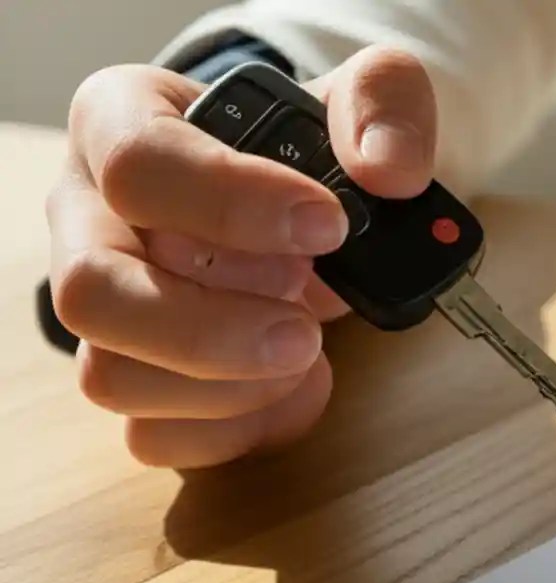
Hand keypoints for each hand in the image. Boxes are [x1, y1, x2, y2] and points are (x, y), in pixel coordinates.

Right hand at [47, 46, 437, 467]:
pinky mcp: (140, 378)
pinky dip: (242, 427)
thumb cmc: (316, 146)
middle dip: (212, 327)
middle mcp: (90, 219)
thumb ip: (387, 105)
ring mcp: (108, 309)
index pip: (138, 165)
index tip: (328, 225)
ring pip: (114, 377)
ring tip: (308, 348)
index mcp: (122, 122)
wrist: (316, 202)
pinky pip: (156, 435)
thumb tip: (388, 169)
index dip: (233, 203)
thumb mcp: (368, 96)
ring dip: (230, 384)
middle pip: (91, 293)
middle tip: (306, 325)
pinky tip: (300, 386)